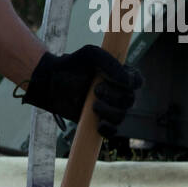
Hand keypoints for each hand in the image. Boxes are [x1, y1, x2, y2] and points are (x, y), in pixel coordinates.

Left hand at [20, 46, 142, 136]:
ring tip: (92, 105)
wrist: (50, 82)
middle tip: (95, 90)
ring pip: (121, 116)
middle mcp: (117, 92)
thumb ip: (110, 62)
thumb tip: (126, 81)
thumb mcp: (90, 54)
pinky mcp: (99, 122)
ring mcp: (109, 108)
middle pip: (129, 100)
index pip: (137, 81)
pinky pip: (112, 131)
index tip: (120, 81)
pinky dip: (108, 130)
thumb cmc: (71, 65)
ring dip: (109, 112)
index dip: (132, 83)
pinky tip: (99, 124)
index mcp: (119, 75)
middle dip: (114, 97)